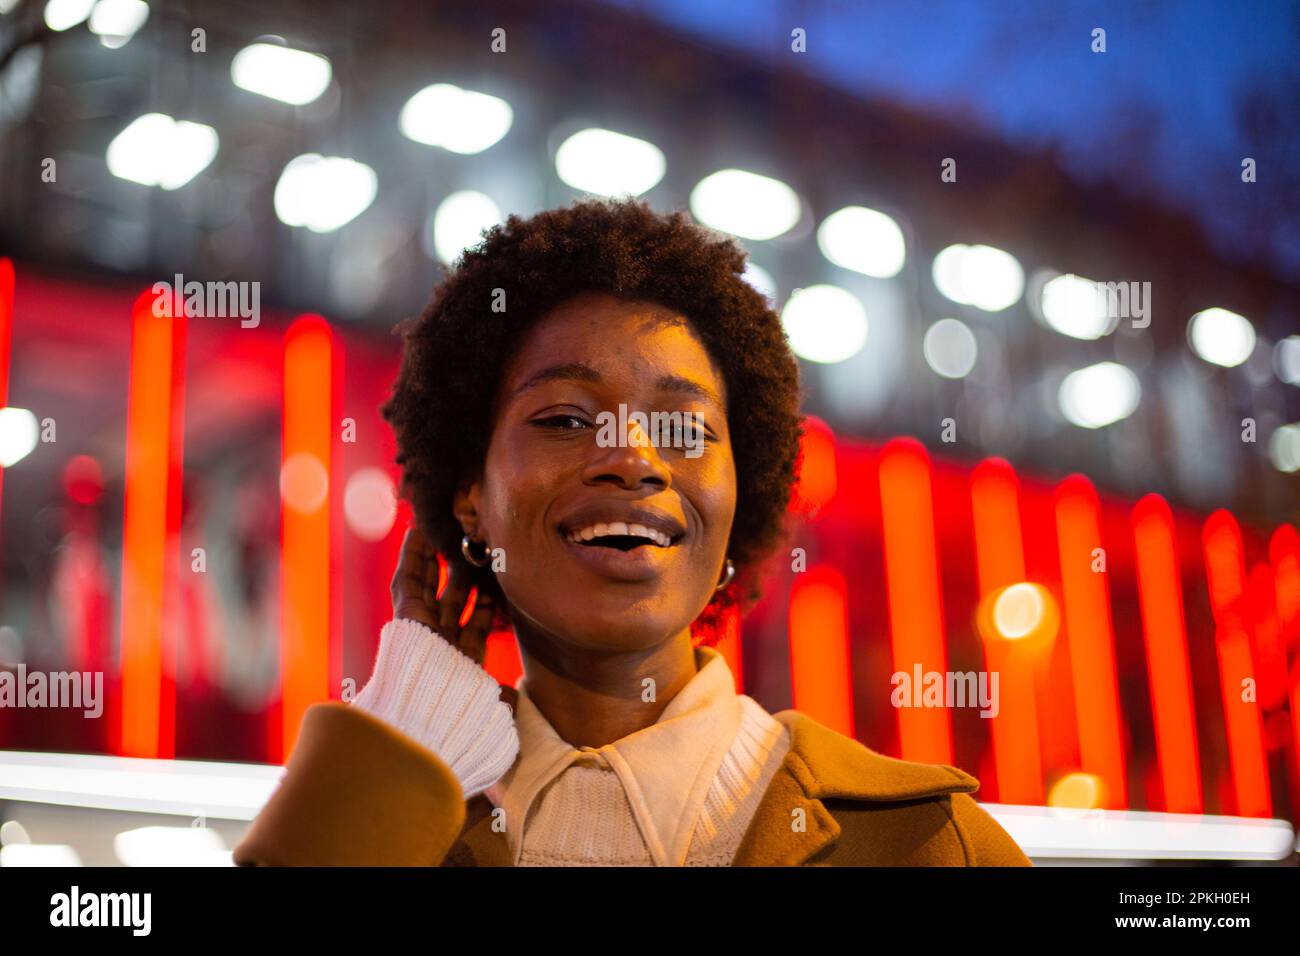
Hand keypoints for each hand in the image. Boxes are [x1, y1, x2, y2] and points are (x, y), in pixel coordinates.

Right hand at [390, 524, 517, 714]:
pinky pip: (407, 582)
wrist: (431, 729)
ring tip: (444, 533)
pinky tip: (418, 533)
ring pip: (428, 587)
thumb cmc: (466, 723)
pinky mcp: (405, 621)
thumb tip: (513, 697)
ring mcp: (421, 632)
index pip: (476, 624)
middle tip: (472, 548)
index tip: (495, 581)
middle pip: (451, 602)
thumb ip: (502, 700)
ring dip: (436, 559)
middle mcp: (441, 646)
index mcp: (463, 665)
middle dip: (461, 575)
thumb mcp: (494, 709)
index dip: (485, 603)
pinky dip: (412, 557)